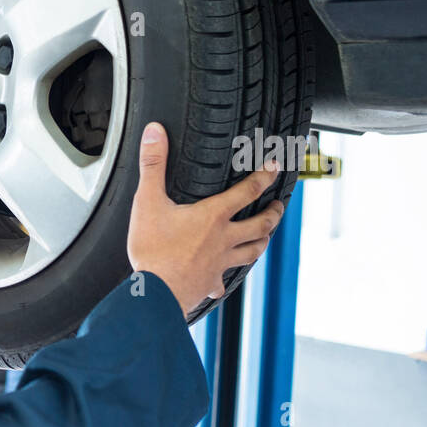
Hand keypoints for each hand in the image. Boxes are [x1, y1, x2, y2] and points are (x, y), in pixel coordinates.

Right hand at [126, 122, 285, 314]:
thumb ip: (153, 165)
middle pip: (260, 224)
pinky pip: (222, 282)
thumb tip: (154, 133)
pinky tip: (220, 281)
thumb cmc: (153, 250)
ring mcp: (219, 263)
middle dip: (273, 212)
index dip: (265, 175)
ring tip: (266, 235)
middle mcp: (223, 239)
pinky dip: (223, 279)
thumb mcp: (147, 202)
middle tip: (279, 205)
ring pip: (252, 251)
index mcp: (213, 217)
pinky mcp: (209, 284)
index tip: (275, 166)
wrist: (155, 293)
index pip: (248, 191)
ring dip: (262, 241)